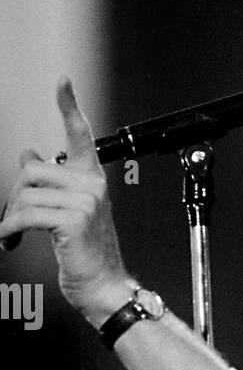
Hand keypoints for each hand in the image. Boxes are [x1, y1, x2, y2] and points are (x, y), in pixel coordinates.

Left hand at [0, 78, 129, 317]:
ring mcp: (85, 202)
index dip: (69, 106)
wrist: (106, 288)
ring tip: (14, 233)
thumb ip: (52, 183)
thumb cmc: (88, 254)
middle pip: (33, 170)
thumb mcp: (68, 212)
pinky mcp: (73, 220)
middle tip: (14, 219)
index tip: (63, 82)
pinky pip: (26, 214)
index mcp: (93, 179)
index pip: (80, 135)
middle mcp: (91, 186)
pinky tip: (10, 239)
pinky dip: (10, 228)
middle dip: (15, 195)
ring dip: (11, 216)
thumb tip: (29, 156)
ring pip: (26, 192)